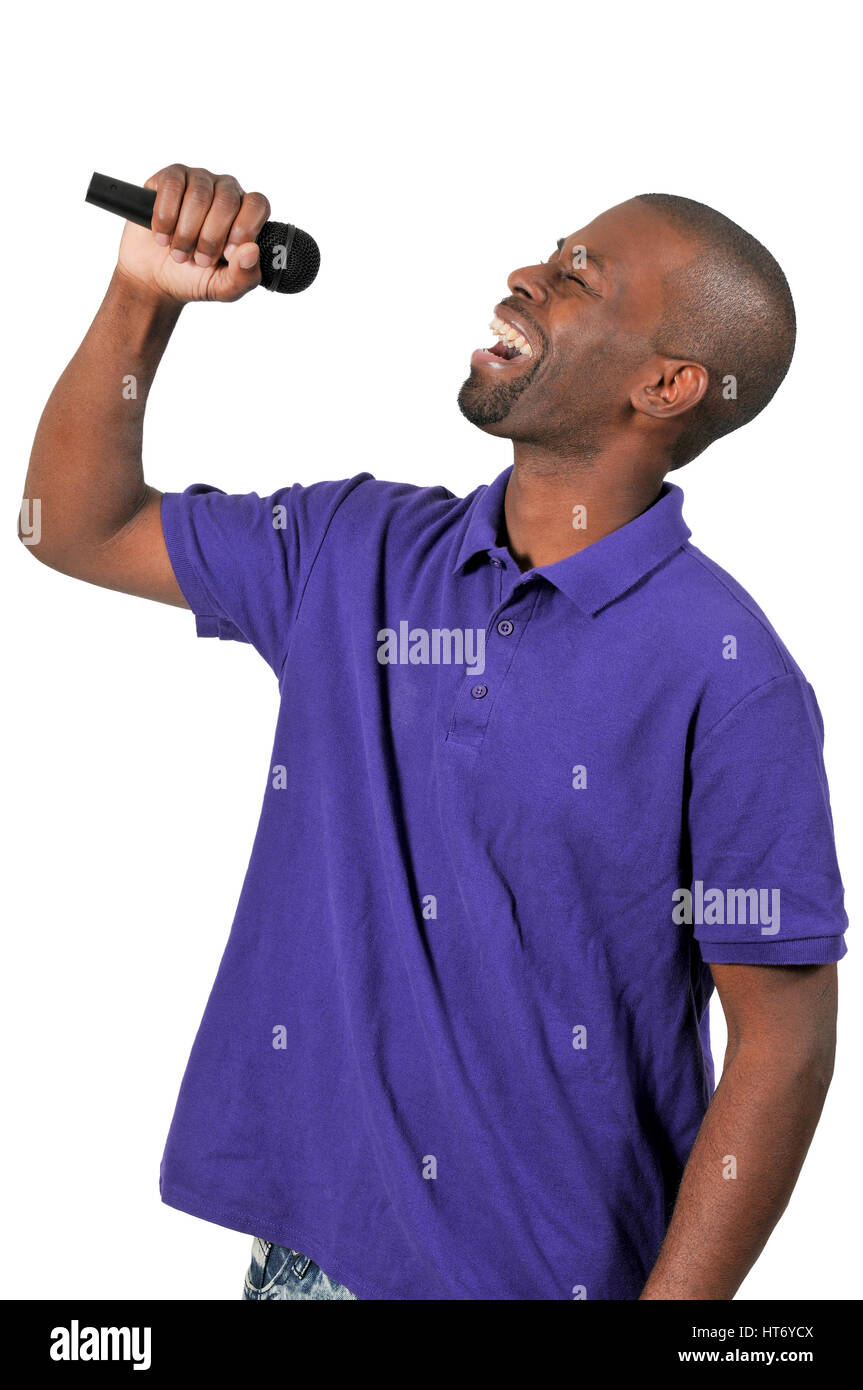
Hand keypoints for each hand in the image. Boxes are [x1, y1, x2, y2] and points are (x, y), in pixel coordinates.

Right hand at [116, 164, 269, 305]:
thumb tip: (251, 251)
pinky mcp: (170, 177)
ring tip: (179, 253)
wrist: (155, 276)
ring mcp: (199, 180)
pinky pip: (171, 186)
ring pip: (199, 195)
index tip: (227, 254)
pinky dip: (165, 217)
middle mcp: (226, 191)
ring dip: (186, 232)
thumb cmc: (195, 276)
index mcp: (246, 213)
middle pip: (227, 202)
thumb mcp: (224, 287)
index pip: (257, 204)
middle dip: (210, 238)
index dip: (243, 229)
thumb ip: (244, 276)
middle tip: (200, 260)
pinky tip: (163, 237)